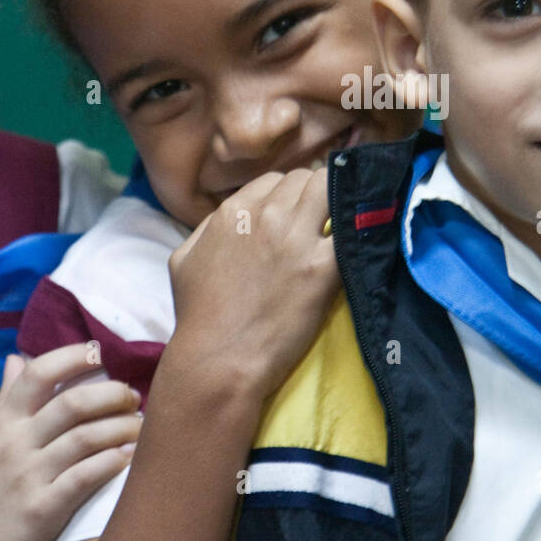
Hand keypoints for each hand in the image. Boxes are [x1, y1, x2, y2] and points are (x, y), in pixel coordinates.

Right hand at [0, 345, 141, 540]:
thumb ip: (7, 400)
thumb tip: (18, 358)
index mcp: (3, 425)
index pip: (37, 374)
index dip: (72, 356)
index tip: (101, 352)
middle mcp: (15, 445)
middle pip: (72, 403)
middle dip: (112, 394)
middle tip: (134, 397)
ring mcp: (28, 476)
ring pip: (85, 437)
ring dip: (121, 427)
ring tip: (141, 427)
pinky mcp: (42, 509)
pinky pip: (84, 477)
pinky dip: (112, 462)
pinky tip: (130, 457)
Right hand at [167, 167, 339, 406]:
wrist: (219, 360)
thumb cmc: (198, 317)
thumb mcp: (183, 259)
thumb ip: (206, 228)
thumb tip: (229, 217)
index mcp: (234, 212)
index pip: (276, 180)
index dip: (287, 195)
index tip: (294, 214)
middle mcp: (267, 216)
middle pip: (308, 180)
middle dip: (314, 197)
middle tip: (318, 222)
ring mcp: (297, 240)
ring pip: (331, 191)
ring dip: (338, 205)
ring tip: (339, 227)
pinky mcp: (323, 268)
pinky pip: (351, 230)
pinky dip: (356, 231)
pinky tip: (355, 244)